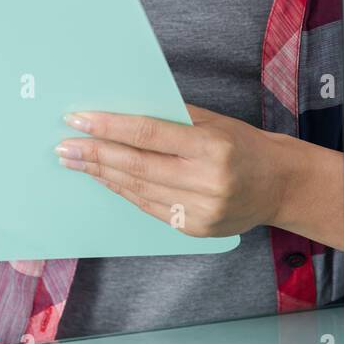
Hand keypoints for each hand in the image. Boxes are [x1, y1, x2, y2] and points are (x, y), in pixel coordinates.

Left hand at [55, 104, 305, 239]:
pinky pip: (148, 207)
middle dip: (95, 154)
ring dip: (102, 174)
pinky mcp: (194, 229)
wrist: (279, 185)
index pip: (148, 134)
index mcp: (212, 147)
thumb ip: (171, 118)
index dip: (109, 127)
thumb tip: (119, 114)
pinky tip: (104, 179)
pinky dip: (123, 192)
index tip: (78, 120)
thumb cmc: (243, 145)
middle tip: (64, 146)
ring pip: (138, 190)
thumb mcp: (214, 121)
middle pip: (136, 166)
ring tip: (75, 162)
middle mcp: (206, 181)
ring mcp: (200, 210)